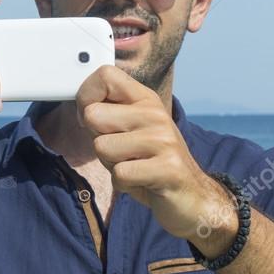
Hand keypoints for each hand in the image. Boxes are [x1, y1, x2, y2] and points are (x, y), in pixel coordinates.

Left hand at [75, 65, 237, 255]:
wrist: (192, 197)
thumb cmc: (152, 163)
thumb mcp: (130, 130)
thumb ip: (108, 115)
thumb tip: (81, 104)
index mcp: (145, 99)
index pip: (105, 75)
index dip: (86, 96)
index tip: (93, 119)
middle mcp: (155, 114)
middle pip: (93, 115)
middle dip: (97, 139)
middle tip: (120, 151)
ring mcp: (163, 140)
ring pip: (102, 147)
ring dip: (111, 165)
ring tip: (133, 166)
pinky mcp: (168, 168)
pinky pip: (119, 175)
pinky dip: (123, 184)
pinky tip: (141, 181)